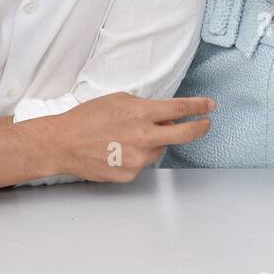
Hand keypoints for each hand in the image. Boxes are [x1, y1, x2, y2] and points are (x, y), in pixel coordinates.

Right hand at [44, 93, 216, 181]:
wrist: (62, 144)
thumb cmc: (87, 118)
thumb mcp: (119, 100)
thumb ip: (145, 106)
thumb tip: (164, 116)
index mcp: (142, 113)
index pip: (181, 108)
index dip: (200, 106)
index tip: (210, 106)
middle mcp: (144, 137)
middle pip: (186, 134)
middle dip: (200, 127)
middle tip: (205, 123)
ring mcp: (138, 158)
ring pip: (159, 149)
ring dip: (154, 142)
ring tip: (127, 137)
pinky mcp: (130, 174)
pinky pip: (143, 163)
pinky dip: (137, 155)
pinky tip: (118, 150)